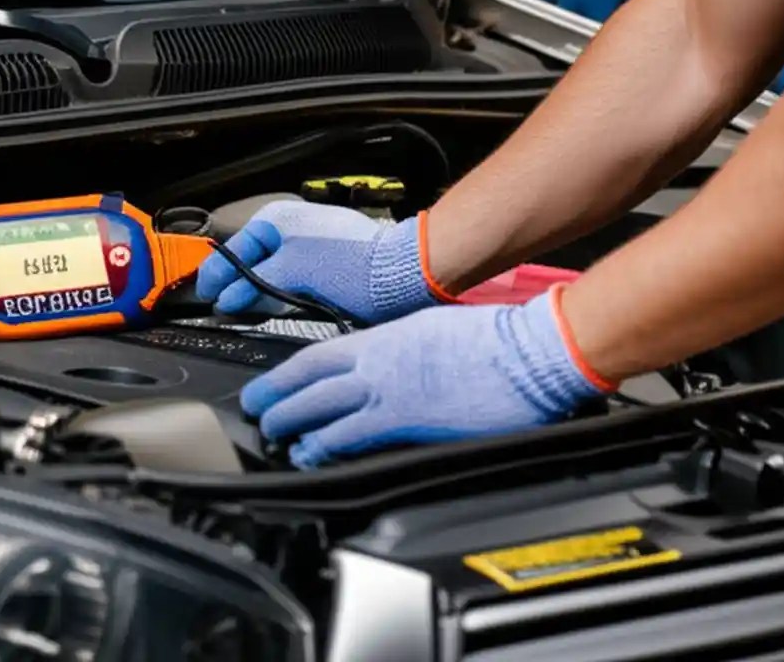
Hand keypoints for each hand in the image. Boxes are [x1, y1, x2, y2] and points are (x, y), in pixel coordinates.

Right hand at [195, 201, 445, 324]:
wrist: (403, 274)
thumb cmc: (354, 264)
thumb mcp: (292, 271)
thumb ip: (254, 285)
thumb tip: (228, 299)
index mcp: (280, 219)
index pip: (234, 247)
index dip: (216, 273)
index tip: (204, 294)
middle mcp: (295, 228)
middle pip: (251, 259)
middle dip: (235, 284)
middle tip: (221, 306)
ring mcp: (314, 248)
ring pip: (272, 272)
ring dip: (257, 292)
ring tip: (244, 311)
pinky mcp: (330, 267)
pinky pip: (293, 281)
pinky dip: (280, 295)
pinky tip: (276, 310)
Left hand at [243, 286, 615, 467]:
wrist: (528, 351)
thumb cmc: (494, 338)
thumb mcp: (434, 329)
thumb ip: (404, 347)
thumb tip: (391, 363)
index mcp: (384, 337)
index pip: (318, 355)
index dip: (286, 373)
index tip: (268, 385)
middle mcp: (376, 360)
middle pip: (308, 380)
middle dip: (275, 397)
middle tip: (255, 411)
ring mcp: (387, 390)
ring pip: (320, 407)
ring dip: (292, 422)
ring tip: (276, 436)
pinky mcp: (404, 419)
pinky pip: (350, 434)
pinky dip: (325, 444)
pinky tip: (312, 453)